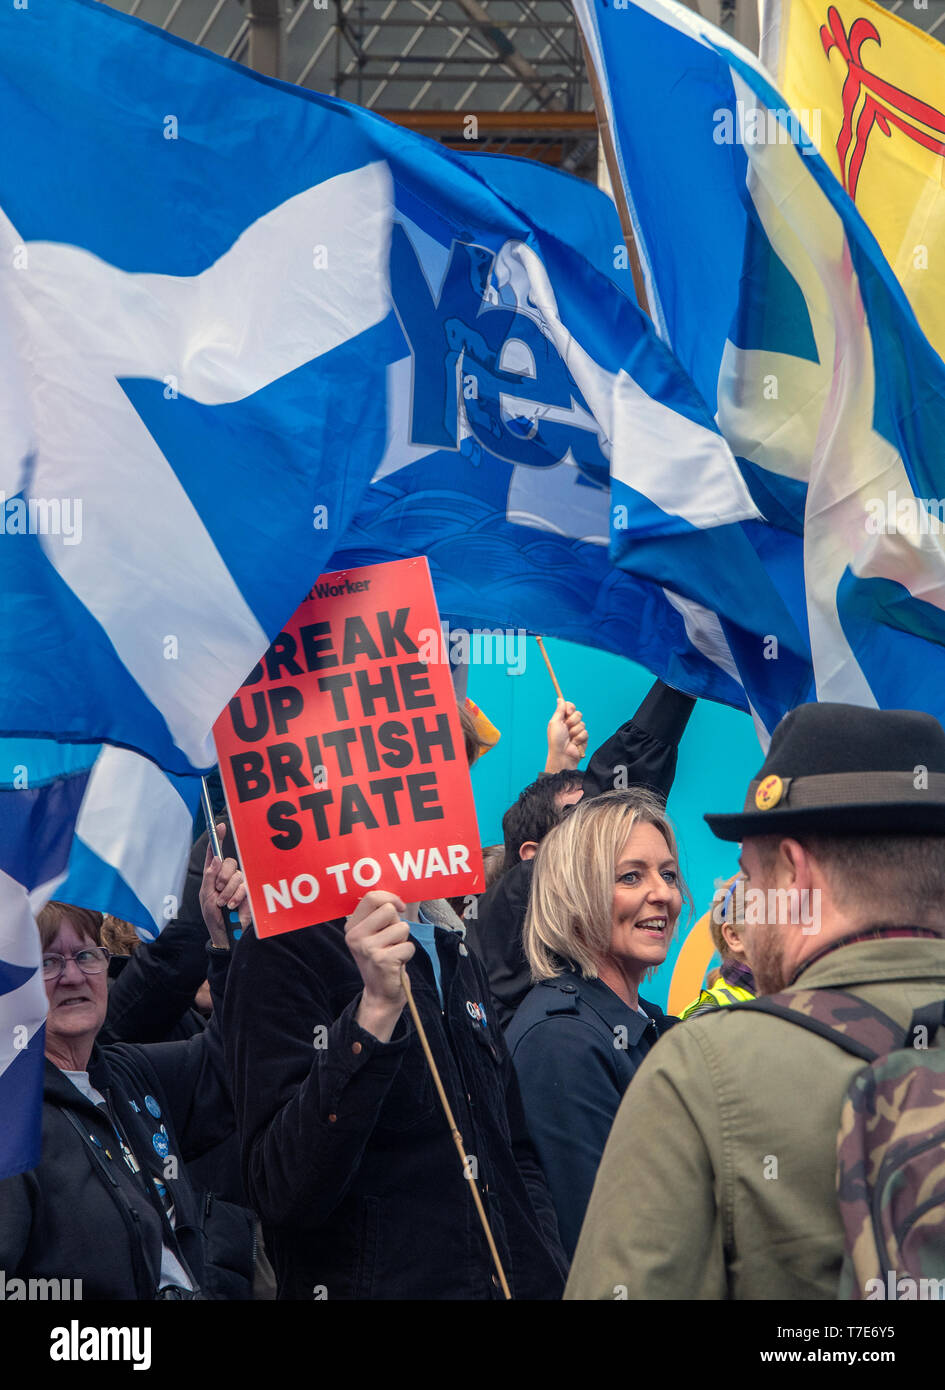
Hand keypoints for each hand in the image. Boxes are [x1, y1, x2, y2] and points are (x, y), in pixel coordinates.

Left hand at [199, 824, 249, 947]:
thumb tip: (216, 859)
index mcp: (214, 875)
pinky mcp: (249, 892)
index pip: (216, 853)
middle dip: (222, 877)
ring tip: (224, 904)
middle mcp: (228, 876)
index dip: (218, 838)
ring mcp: (240, 884)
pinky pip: (245, 886)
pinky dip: (237, 897)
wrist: (225, 934)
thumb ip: (210, 877)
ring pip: (237, 876)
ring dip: (228, 891)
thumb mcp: (206, 896)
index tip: (220, 826)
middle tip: (218, 891)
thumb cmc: (213, 916)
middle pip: (229, 862)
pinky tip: (233, 906)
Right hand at [344, 890, 412, 1042]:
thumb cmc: (382, 957)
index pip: (371, 897)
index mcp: (351, 926)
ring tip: (393, 952)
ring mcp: (367, 948)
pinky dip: (408, 954)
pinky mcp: (382, 960)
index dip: (390, 898)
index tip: (399, 907)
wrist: (380, 993)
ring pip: (402, 927)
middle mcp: (355, 936)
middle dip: (397, 924)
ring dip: (403, 940)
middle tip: (391, 941)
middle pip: (389, 910)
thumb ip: (378, 914)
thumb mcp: (372, 934)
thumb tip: (395, 897)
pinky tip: (396, 963)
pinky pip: (409, 945)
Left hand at [544, 698, 587, 771]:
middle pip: (578, 714)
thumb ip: (559, 710)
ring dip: (575, 731)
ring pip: (582, 724)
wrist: (563, 755)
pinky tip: (574, 743)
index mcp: (562, 719)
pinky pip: (585, 732)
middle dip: (572, 721)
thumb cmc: (556, 740)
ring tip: (570, 738)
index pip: (570, 707)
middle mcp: (570, 724)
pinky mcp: (583, 738)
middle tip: (566, 728)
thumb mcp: (555, 722)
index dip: (570, 708)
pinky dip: (579, 738)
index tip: (568, 712)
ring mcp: (577, 731)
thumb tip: (560, 699)